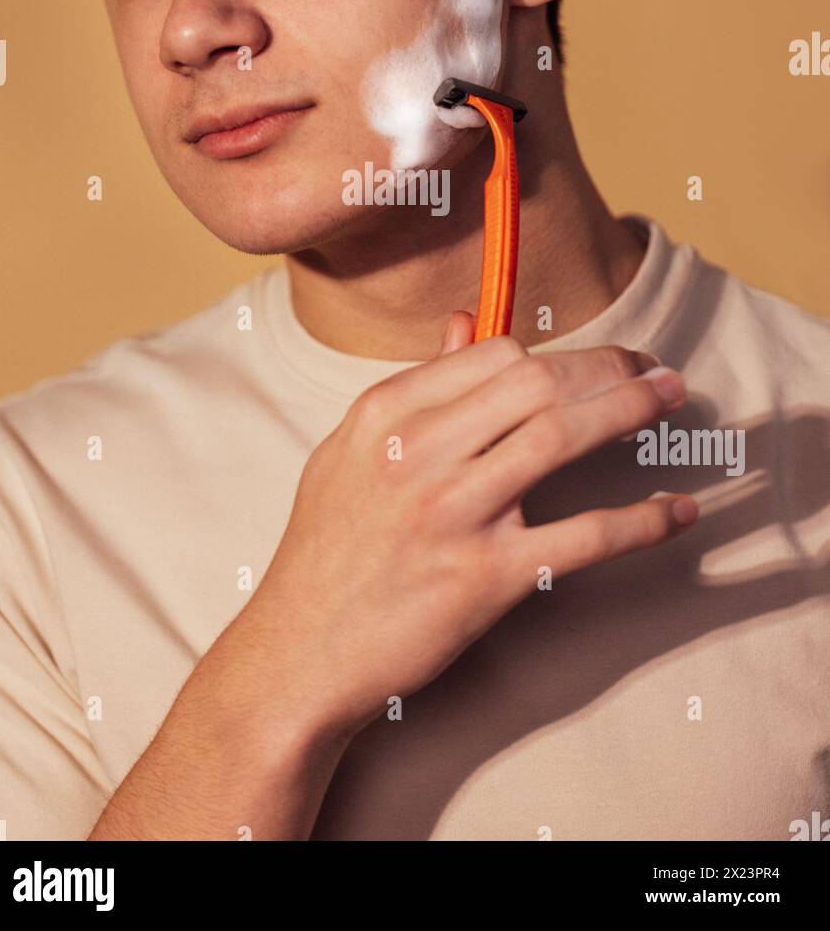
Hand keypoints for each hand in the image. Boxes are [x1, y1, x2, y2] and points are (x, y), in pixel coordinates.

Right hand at [248, 314, 696, 741]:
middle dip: (610, 367)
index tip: (595, 364)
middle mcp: (418, 452)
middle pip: (536, 381)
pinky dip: (642, 521)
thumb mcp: (349, 451)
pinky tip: (678, 512)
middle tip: (655, 373)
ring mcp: (454, 513)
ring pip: (561, 436)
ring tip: (672, 402)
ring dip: (631, 410)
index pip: (495, 354)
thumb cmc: (326, 551)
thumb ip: (414, 388)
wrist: (299, 655)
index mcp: (386, 413)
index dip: (559, 353)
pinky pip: (583, 537)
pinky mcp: (486, 578)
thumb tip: (465, 323)